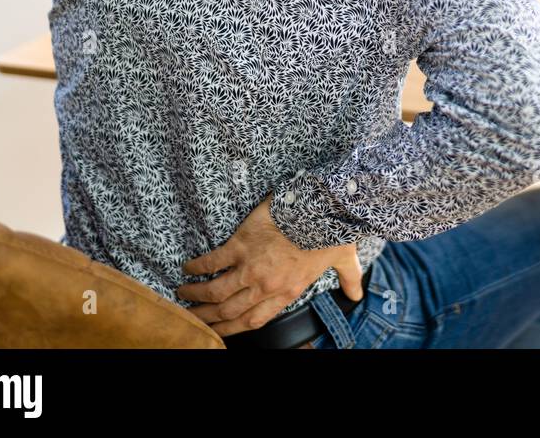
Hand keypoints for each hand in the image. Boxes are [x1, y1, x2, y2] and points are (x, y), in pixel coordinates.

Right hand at [176, 195, 363, 336]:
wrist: (321, 207)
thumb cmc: (332, 232)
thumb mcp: (344, 259)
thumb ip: (348, 279)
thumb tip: (357, 295)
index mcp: (286, 292)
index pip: (253, 322)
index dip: (232, 330)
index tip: (218, 332)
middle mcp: (265, 285)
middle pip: (228, 311)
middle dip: (207, 318)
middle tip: (191, 318)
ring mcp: (251, 266)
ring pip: (216, 291)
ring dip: (196, 296)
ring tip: (182, 295)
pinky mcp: (241, 244)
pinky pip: (213, 261)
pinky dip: (198, 266)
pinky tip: (187, 267)